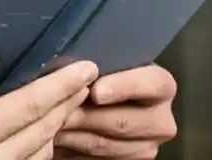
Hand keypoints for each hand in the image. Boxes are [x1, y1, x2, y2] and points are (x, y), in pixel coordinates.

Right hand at [0, 40, 99, 159]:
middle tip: (84, 78)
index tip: (86, 68)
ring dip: (59, 123)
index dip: (62, 85)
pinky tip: (44, 126)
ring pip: (45, 150)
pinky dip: (44, 144)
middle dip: (68, 101)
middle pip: (46, 127)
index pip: (31, 105)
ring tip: (68, 99)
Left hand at [54, 64, 177, 158]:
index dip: (124, 87)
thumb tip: (77, 70)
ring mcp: (147, 146)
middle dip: (86, 115)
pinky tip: (57, 137)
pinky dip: (74, 148)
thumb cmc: (101, 75)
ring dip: (74, 134)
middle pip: (122, 121)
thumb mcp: (105, 63)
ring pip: (105, 144)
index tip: (96, 91)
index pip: (152, 84)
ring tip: (50, 121)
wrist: (103, 103)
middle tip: (58, 109)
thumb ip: (98, 67)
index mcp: (161, 85)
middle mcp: (161, 119)